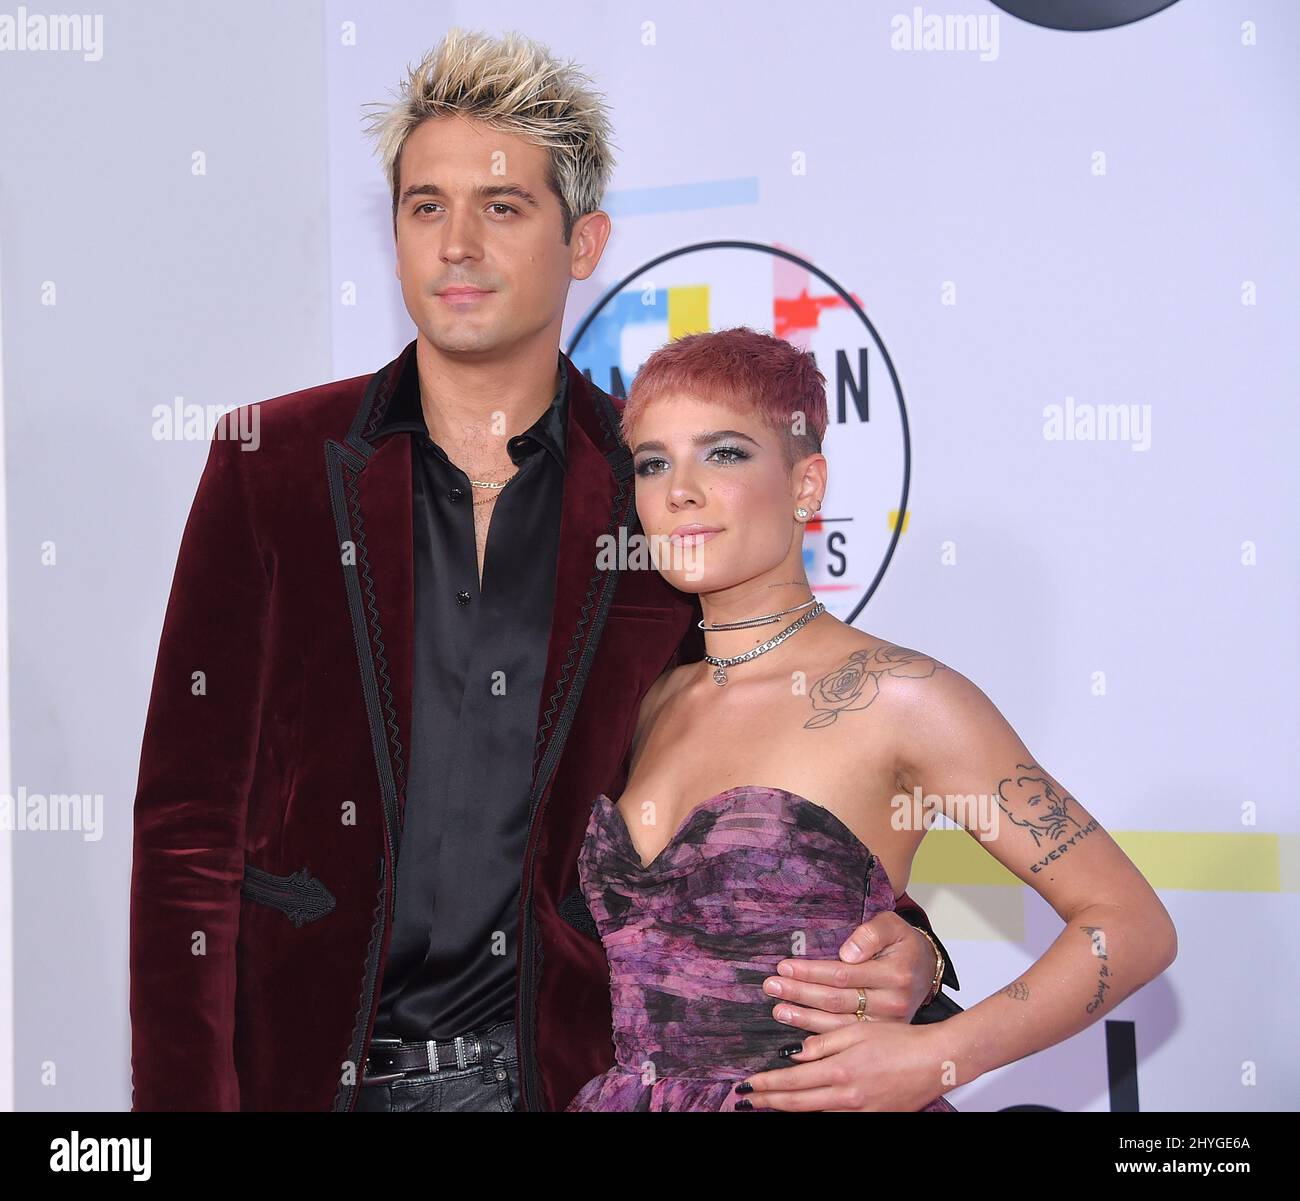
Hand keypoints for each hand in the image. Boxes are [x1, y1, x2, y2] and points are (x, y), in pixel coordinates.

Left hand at [737, 1021, 952, 1110]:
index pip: (792, 1082)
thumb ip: (823, 1043)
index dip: (766, 1084)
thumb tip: (793, 1055)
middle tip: (745, 1101)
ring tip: (767, 1103)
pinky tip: (803, 1107)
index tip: (747, 1084)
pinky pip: (835, 1117)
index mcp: (840, 1071)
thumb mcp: (857, 1031)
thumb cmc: (899, 1040)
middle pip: (797, 1104)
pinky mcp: (872, 1117)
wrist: (934, 1062)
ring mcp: (859, 1111)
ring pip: (814, 1114)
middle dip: (768, 1102)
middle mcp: (846, 1097)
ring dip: (787, 1109)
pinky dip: (814, 1113)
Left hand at [761, 911, 938, 1031]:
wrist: (926, 971)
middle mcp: (891, 1003)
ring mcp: (886, 1024)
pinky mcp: (879, 1036)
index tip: (784, 966)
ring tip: (779, 1010)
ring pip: (838, 1023)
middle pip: (836, 1000)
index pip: (843, 974)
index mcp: (894, 975)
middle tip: (772, 986)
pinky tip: (798, 1033)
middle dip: (800, 993)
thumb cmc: (903, 946)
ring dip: (804, 1018)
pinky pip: (845, 1037)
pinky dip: (819, 1036)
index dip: (811, 971)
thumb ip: (871, 934)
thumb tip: (846, 953)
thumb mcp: (893, 926)